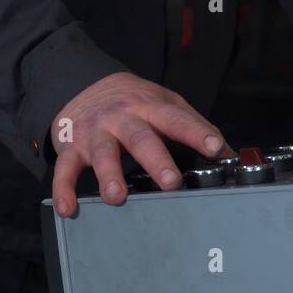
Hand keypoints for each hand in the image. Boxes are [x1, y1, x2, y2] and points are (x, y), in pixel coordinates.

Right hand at [49, 71, 230, 216]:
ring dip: (108, 175)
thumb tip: (229, 154)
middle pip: (140, 138)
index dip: (197, 132)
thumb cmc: (134, 102)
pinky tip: (69, 209)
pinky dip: (63, 189)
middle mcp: (122, 119)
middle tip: (171, 182)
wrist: (81, 84)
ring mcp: (95, 133)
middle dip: (156, 160)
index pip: (178, 119)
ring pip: (102, 153)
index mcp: (151, 108)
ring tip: (116, 197)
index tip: (215, 148)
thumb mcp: (165, 104)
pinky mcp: (71, 148)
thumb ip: (195, 127)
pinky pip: (64, 170)